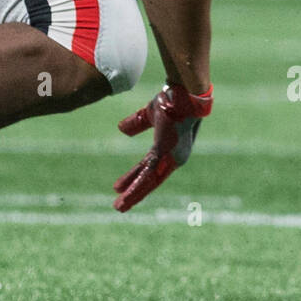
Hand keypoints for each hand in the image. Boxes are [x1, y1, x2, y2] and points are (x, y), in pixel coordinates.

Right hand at [113, 83, 212, 211]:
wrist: (181, 93)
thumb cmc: (170, 100)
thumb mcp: (148, 115)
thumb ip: (136, 123)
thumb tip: (121, 130)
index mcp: (170, 150)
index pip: (149, 168)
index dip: (135, 178)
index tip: (120, 187)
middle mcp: (173, 158)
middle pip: (150, 181)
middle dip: (134, 193)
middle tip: (119, 206)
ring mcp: (170, 158)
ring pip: (149, 182)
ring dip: (133, 195)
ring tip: (119, 207)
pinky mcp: (165, 155)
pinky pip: (149, 175)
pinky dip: (137, 187)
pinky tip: (126, 195)